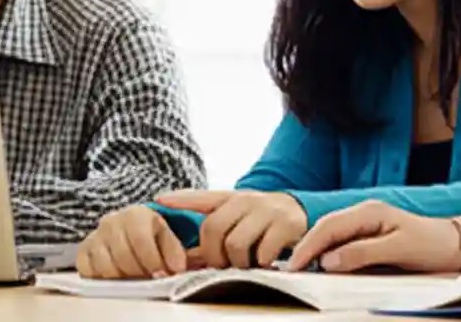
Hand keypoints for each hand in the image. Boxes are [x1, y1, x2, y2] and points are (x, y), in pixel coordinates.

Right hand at [76, 204, 185, 278]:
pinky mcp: (83, 251)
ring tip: (134, 278)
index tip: (161, 274)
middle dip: (139, 272)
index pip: (140, 239)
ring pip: (105, 266)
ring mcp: (95, 236)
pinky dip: (101, 278)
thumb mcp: (167, 236)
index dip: (152, 260)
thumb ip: (174, 251)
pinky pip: (86, 270)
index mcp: (135, 214)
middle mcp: (111, 222)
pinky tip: (116, 277)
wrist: (131, 230)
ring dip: (122, 278)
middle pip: (123, 256)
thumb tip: (176, 269)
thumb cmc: (151, 234)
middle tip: (149, 279)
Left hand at [155, 189, 307, 269]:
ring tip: (246, 263)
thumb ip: (213, 233)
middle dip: (214, 254)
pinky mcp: (285, 224)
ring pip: (236, 244)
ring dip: (238, 262)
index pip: (202, 197)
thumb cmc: (261, 220)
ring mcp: (266, 210)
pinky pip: (262, 252)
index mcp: (231, 199)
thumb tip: (187, 257)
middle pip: (214, 229)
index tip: (160, 199)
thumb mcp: (237, 218)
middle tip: (224, 264)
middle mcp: (246, 200)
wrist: (300, 211)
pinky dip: (261, 263)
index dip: (181, 199)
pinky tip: (265, 260)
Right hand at [286, 200, 460, 273]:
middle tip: (290, 271)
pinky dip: (328, 253)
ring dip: (315, 251)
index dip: (308, 246)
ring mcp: (366, 224)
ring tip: (299, 270)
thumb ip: (362, 253)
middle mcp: (364, 214)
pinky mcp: (370, 236)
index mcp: (369, 212)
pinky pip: (342, 243)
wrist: (454, 243)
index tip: (294, 265)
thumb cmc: (431, 245)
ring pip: (331, 235)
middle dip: (305, 248)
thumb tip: (328, 261)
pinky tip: (322, 265)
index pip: (329, 227)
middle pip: (325, 228)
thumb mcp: (398, 250)